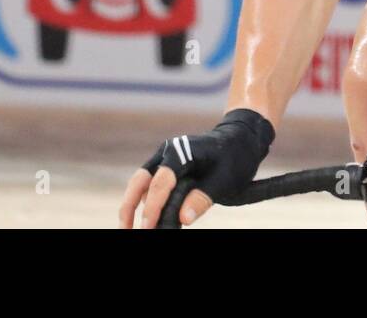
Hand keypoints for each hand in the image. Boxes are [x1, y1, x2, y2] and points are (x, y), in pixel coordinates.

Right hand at [118, 108, 274, 228]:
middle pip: (140, 180)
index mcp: (182, 152)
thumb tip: (183, 218)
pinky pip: (150, 184)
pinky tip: (147, 218)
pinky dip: (145, 201)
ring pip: (141, 183)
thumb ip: (203, 198)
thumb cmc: (235, 158)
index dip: (153, 208)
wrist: (241, 138)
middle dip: (129, 206)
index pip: (161, 183)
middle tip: (125, 230)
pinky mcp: (167, 166)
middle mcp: (168, 152)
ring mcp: (165, 158)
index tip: (147, 228)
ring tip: (129, 228)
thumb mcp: (225, 180)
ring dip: (133, 205)